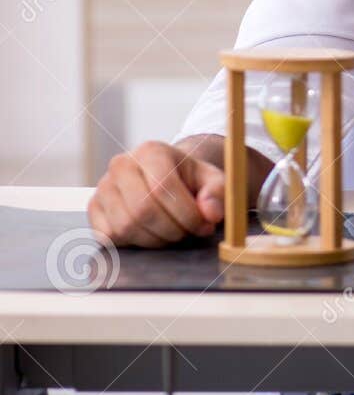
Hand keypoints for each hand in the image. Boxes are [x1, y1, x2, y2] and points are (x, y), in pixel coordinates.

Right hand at [88, 140, 225, 248]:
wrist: (166, 178)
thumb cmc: (189, 180)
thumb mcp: (212, 179)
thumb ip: (218, 193)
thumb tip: (210, 213)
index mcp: (151, 151)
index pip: (163, 188)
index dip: (187, 215)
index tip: (204, 226)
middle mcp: (121, 165)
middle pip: (142, 210)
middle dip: (172, 230)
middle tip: (188, 233)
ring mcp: (103, 187)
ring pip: (125, 227)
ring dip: (155, 240)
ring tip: (172, 232)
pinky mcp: (94, 209)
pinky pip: (110, 237)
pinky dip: (134, 243)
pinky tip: (151, 233)